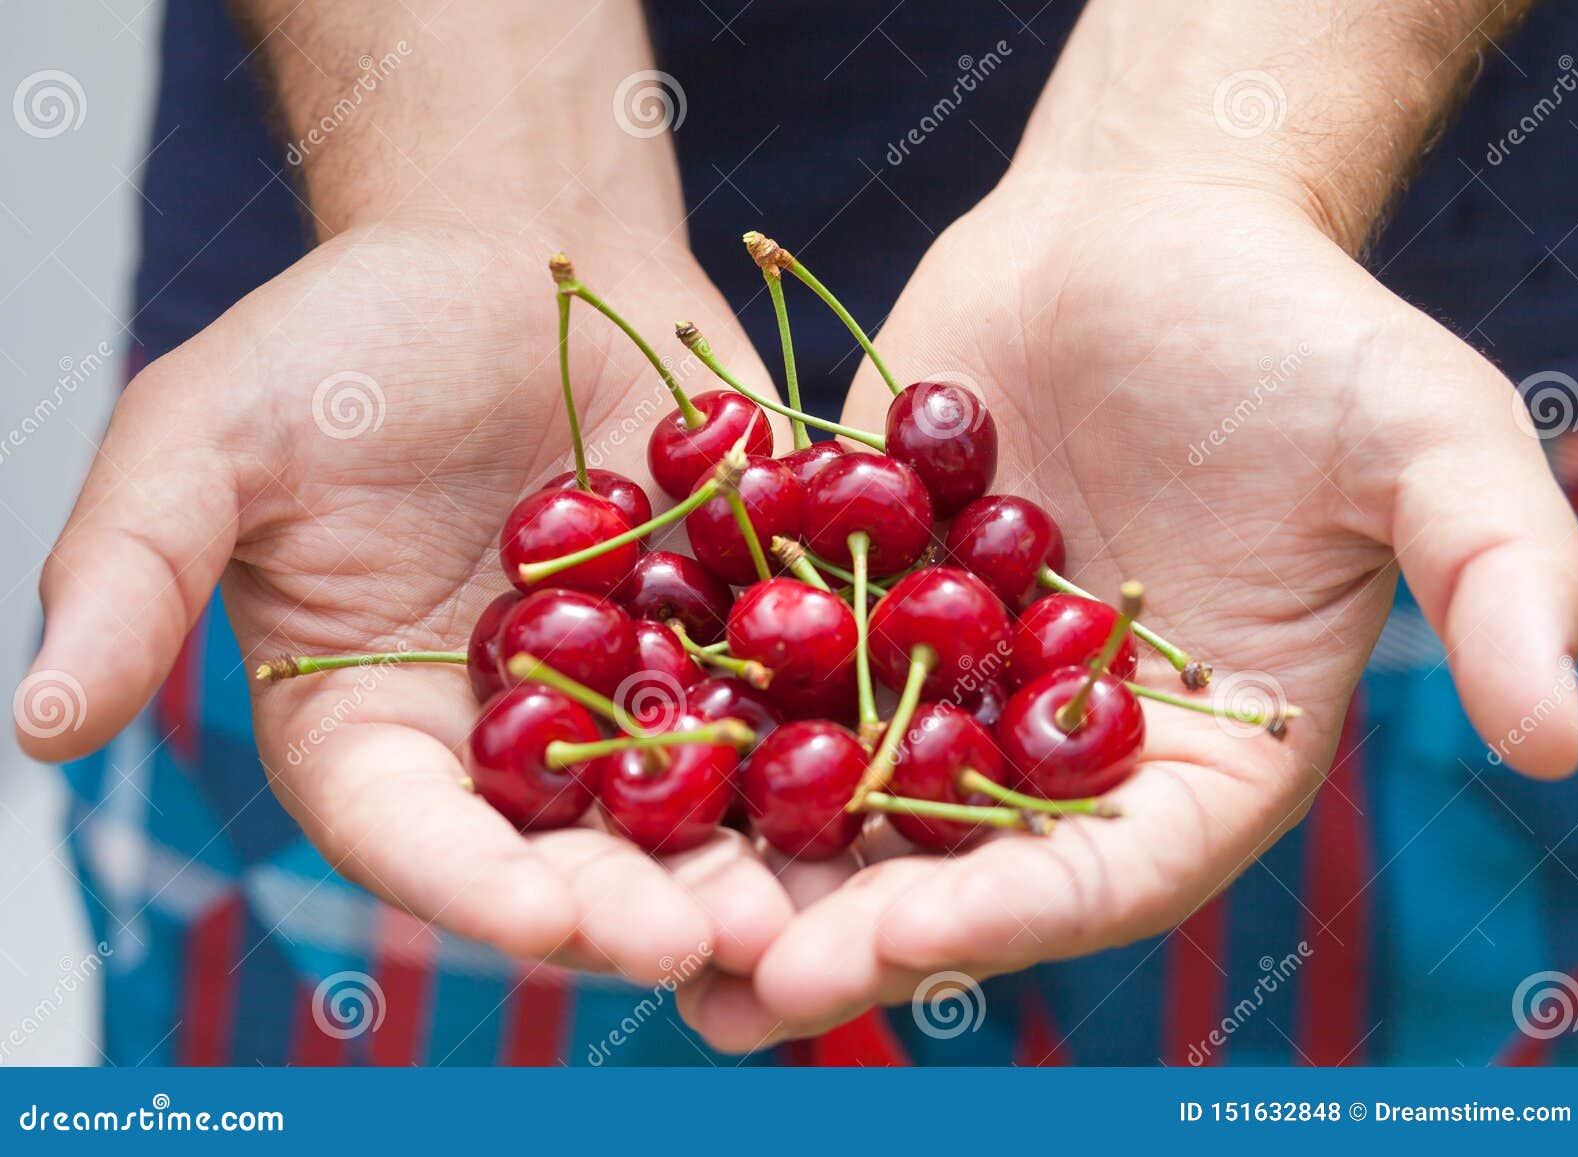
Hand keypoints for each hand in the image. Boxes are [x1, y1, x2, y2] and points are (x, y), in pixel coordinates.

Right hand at [16, 210, 812, 985]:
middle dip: (650, 906)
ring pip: (706, 808)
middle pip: (579, 856)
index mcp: (378, 738)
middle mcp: (514, 749)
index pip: (420, 841)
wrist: (510, 259)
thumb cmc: (348, 344)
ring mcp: (641, 701)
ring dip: (769, 861)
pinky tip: (908, 781)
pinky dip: (848, 745)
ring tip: (830, 905)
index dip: (480, 889)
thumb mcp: (212, 434)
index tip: (549, 920)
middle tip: (726, 942)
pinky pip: (800, 706)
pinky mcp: (743, 641)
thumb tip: (34, 726)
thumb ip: (129, 570)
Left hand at [678, 169, 1577, 1046]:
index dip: (1010, 915)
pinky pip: (776, 687)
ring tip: (644, 929)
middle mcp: (1061, 753)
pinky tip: (611, 772)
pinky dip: (706, 730)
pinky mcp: (859, 614)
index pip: (1106, 874)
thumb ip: (1499, 577)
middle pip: (953, 870)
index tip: (903, 937)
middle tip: (733, 980)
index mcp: (1194, 760)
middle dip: (847, 929)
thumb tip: (1561, 740)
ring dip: (750, 868)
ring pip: (842, 803)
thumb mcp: (1419, 435)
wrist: (1140, 227)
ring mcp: (950, 689)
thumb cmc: (1293, 326)